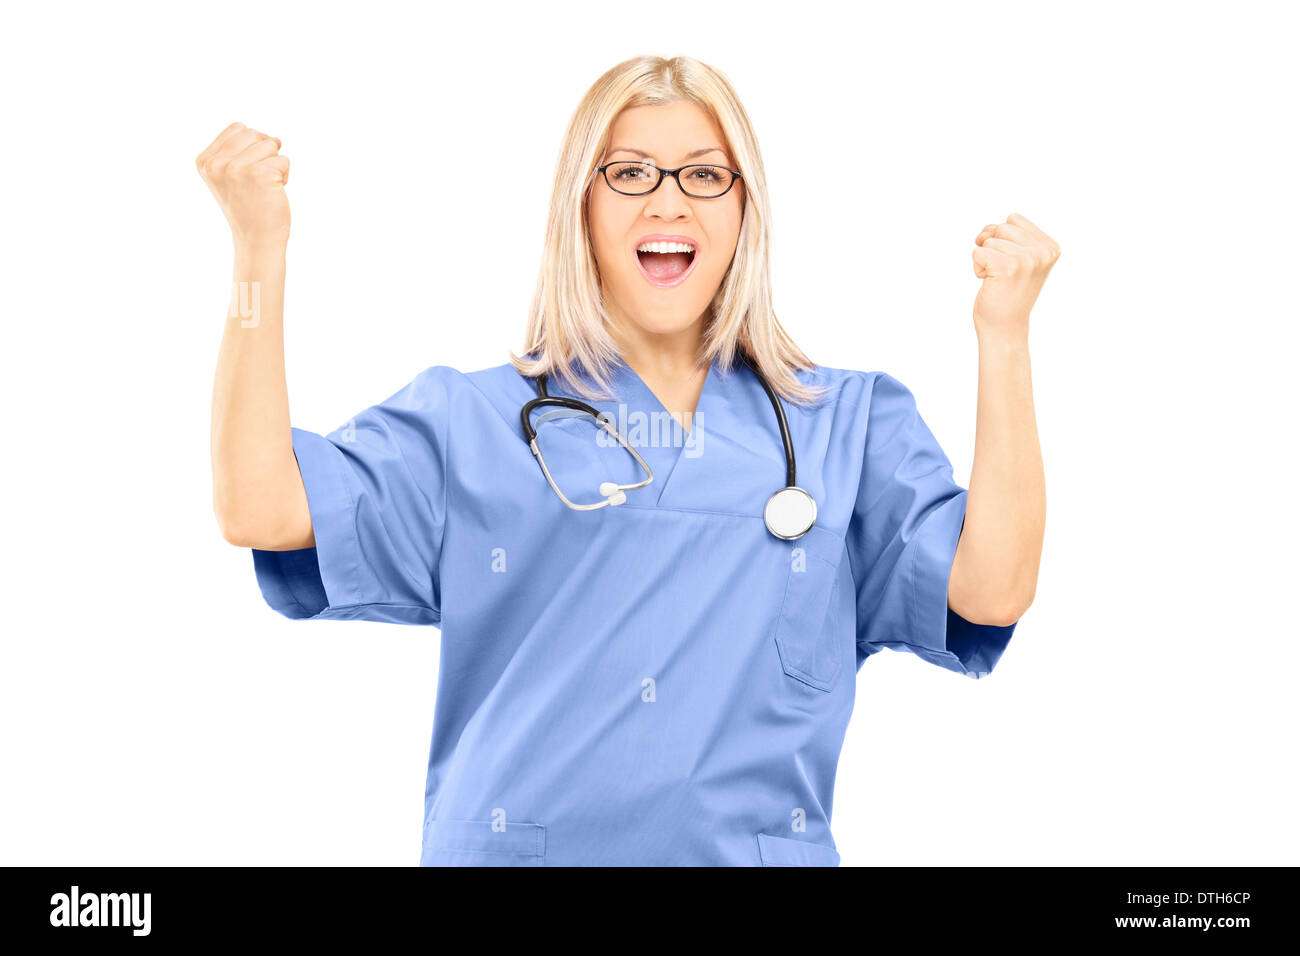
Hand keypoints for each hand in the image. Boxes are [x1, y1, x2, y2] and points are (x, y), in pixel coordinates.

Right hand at [195, 122, 290, 246]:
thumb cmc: (249, 206)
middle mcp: (216, 163)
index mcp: (205, 161)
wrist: (257, 239)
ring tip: (264, 187)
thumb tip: (274, 138)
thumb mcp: (230, 175)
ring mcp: (236, 168)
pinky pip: (284, 160)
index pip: (238, 128)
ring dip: (275, 165)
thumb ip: (239, 149)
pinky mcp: (259, 174)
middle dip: (264, 154)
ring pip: (271, 144)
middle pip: (255, 133)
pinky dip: (284, 176)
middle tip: (257, 182)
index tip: (246, 173)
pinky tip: (273, 193)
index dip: (252, 147)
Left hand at [971, 212, 1059, 338]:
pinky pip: (978, 252)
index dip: (1002, 238)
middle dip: (992, 248)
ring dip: (985, 260)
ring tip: (998, 280)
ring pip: (988, 239)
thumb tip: (985, 232)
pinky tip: (990, 283)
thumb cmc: (1008, 294)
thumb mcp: (1021, 259)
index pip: (1014, 219)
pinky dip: (977, 268)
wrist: (1005, 328)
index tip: (1011, 263)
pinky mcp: (1007, 267)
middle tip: (1002, 273)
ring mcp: (1027, 259)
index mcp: (1050, 247)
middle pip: (1001, 227)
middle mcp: (1042, 252)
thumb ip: (1012, 237)